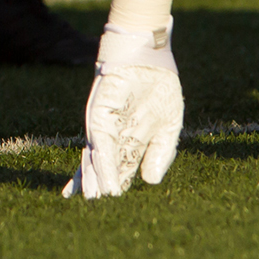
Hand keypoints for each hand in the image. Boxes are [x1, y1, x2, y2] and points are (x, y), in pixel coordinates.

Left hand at [64, 22, 183, 197]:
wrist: (151, 54)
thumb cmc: (158, 86)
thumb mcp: (168, 126)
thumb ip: (160, 153)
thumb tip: (150, 181)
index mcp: (126, 135)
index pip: (116, 163)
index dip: (112, 180)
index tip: (108, 199)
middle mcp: (111, 131)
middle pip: (100, 161)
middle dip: (95, 182)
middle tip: (90, 204)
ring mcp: (104, 122)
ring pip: (96, 154)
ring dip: (95, 176)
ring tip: (94, 198)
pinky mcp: (101, 111)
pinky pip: (101, 140)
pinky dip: (102, 160)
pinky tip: (102, 176)